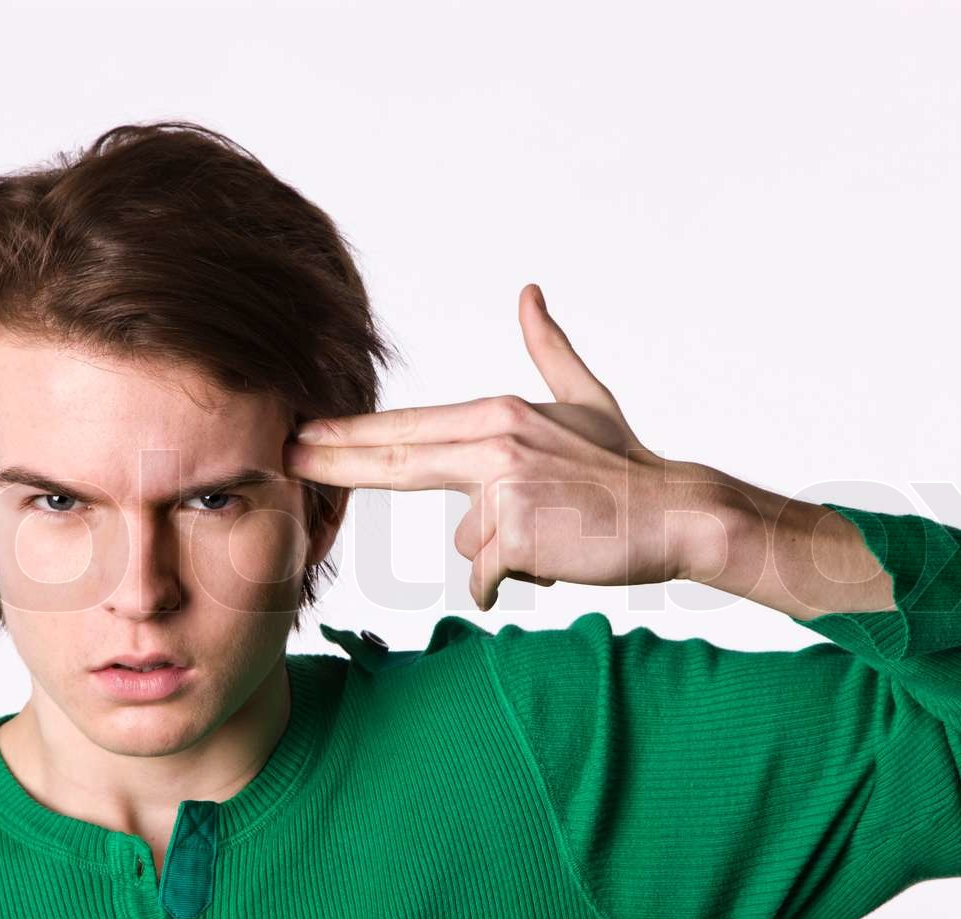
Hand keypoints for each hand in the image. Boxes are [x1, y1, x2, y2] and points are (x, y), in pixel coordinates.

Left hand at [283, 283, 709, 609]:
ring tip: (557, 536)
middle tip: (284, 457)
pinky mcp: (517, 535)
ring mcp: (504, 488)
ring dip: (507, 550)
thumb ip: (549, 348)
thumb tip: (529, 292)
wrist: (677, 513)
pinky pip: (490, 574)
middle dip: (335, 460)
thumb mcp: (585, 398)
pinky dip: (511, 584)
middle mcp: (494, 442)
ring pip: (470, 538)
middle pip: (396, 459)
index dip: (350, 434)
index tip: (301, 432)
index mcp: (498, 414)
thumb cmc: (626, 465)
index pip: (407, 429)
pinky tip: (549, 569)